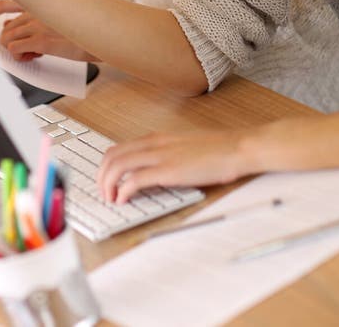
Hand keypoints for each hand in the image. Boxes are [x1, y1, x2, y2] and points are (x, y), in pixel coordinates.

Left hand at [0, 0, 98, 61]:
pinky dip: (20, 56)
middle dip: (9, 40)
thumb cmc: (84, 26)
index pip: (4, 2)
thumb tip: (13, 26)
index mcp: (39, 1)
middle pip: (5, 27)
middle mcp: (36, 9)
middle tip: (23, 48)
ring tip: (32, 53)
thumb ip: (35, 16)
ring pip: (8, 38)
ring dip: (16, 49)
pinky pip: (15, 50)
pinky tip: (33, 56)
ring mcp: (38, 23)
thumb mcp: (59, 14)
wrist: (103, 33)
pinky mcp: (42, 39)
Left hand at [98, 130, 246, 203]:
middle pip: (112, 156)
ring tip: (110, 199)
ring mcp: (161, 156)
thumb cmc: (218, 149)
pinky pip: (135, 179)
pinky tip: (124, 200)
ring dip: (108, 184)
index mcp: (158, 138)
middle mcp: (154, 144)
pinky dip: (123, 191)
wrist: (237, 147)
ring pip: (118, 165)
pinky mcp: (169, 170)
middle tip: (104, 193)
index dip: (106, 166)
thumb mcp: (185, 147)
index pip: (119, 148)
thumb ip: (167, 154)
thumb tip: (155, 171)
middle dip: (101, 176)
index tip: (106, 181)